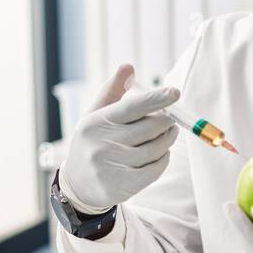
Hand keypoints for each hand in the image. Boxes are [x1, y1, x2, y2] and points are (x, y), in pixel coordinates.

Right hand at [59, 64, 179, 212]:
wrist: (78, 185)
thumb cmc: (92, 143)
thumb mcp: (95, 115)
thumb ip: (112, 91)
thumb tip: (129, 67)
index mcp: (97, 122)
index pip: (132, 107)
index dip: (156, 98)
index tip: (175, 92)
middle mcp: (103, 143)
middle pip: (151, 127)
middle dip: (167, 121)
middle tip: (171, 119)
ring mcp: (114, 165)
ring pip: (157, 148)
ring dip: (168, 140)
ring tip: (167, 134)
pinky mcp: (125, 185)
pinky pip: (157, 168)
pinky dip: (164, 159)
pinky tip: (161, 154)